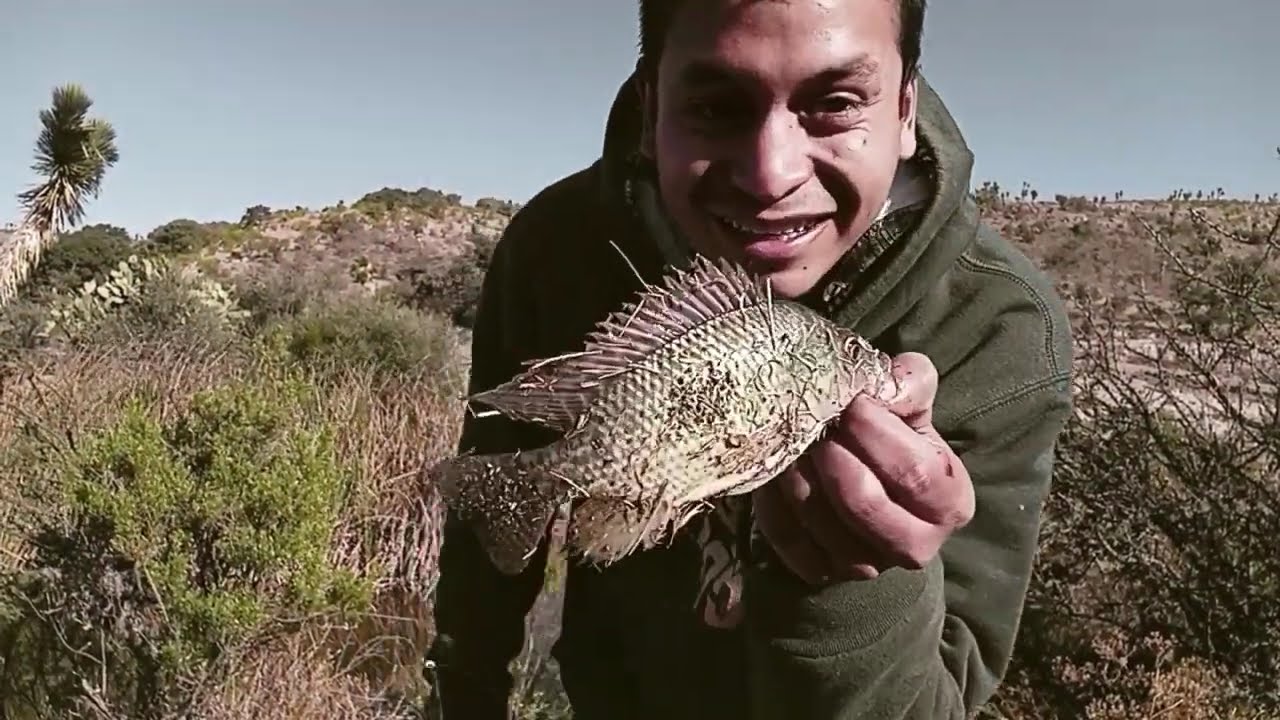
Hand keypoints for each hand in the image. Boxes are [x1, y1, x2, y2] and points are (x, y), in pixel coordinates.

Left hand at [753, 352, 974, 583]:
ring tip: (794, 445)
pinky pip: (790, 541)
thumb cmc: (891, 435)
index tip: (851, 405)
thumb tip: (889, 384)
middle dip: (836, 462)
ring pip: (824, 529)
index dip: (878, 436)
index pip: (916, 474)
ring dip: (801, 480)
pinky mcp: (824, 572)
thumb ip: (909, 384)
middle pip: (868, 508)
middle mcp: (916, 544)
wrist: (860, 477)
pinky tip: (776, 473)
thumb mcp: (910, 403)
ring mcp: (867, 565)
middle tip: (819, 430)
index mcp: (950, 501)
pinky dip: (776, 505)